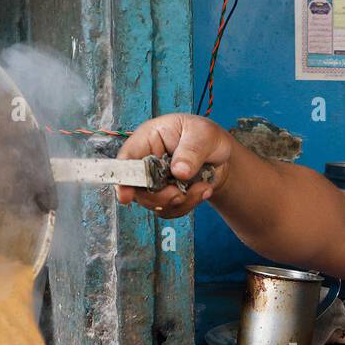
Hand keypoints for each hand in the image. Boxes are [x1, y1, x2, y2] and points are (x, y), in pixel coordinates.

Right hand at [116, 113, 233, 218]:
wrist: (220, 156)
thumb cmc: (206, 136)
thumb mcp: (203, 134)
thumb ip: (191, 151)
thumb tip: (178, 172)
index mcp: (148, 139)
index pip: (127, 159)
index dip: (123, 179)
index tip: (125, 196)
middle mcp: (146, 162)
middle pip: (137, 189)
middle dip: (160, 197)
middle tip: (180, 193)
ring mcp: (155, 181)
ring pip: (155, 204)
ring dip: (180, 202)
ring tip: (202, 186)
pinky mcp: (166, 196)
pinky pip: (170, 210)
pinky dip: (188, 205)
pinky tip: (203, 190)